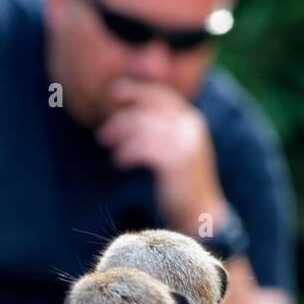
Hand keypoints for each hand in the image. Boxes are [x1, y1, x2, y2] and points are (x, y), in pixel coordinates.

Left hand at [96, 77, 228, 233]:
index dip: (137, 91)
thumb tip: (131, 116)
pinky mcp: (177, 160)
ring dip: (121, 137)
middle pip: (147, 110)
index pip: (161, 96)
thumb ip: (161, 131)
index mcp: (191, 121)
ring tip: (110, 150)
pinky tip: (120, 162)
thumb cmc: (180, 183)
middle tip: (103, 136)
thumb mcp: (175, 150)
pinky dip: (127, 152)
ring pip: (143, 127)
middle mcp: (190, 127)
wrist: (201, 212)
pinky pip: (144, 147)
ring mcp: (185, 142)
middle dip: (121, 120)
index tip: (114, 92)